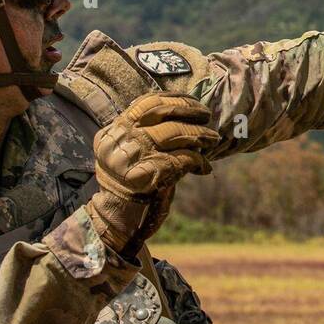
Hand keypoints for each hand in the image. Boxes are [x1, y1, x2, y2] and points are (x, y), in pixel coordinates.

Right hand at [88, 93, 218, 255]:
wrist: (118, 223)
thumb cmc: (132, 186)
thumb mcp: (131, 154)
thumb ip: (149, 134)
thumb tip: (186, 113)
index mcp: (111, 134)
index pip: (146, 104)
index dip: (174, 100)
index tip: (194, 102)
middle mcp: (116, 144)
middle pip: (161, 116)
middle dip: (189, 113)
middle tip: (207, 117)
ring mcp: (129, 160)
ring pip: (172, 135)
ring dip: (198, 135)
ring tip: (212, 139)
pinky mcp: (146, 178)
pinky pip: (180, 160)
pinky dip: (197, 161)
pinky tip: (204, 167)